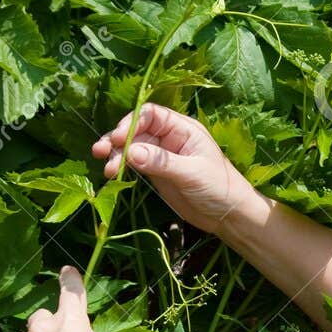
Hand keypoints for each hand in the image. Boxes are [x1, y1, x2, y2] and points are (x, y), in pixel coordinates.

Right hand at [92, 102, 259, 235]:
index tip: (119, 138)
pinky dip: (122, 168)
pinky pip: (135, 165)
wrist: (229, 215)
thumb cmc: (219, 187)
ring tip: (107, 170)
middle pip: (137, 130)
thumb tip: (131, 152)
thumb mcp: (191, 173)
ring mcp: (162, 156)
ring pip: (132, 148)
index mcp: (183, 129)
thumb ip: (161, 162)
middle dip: (118, 140)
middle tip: (102, 152)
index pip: (151, 115)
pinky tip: (112, 175)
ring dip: (116, 155)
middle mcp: (170, 138)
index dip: (132, 122)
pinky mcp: (157, 173)